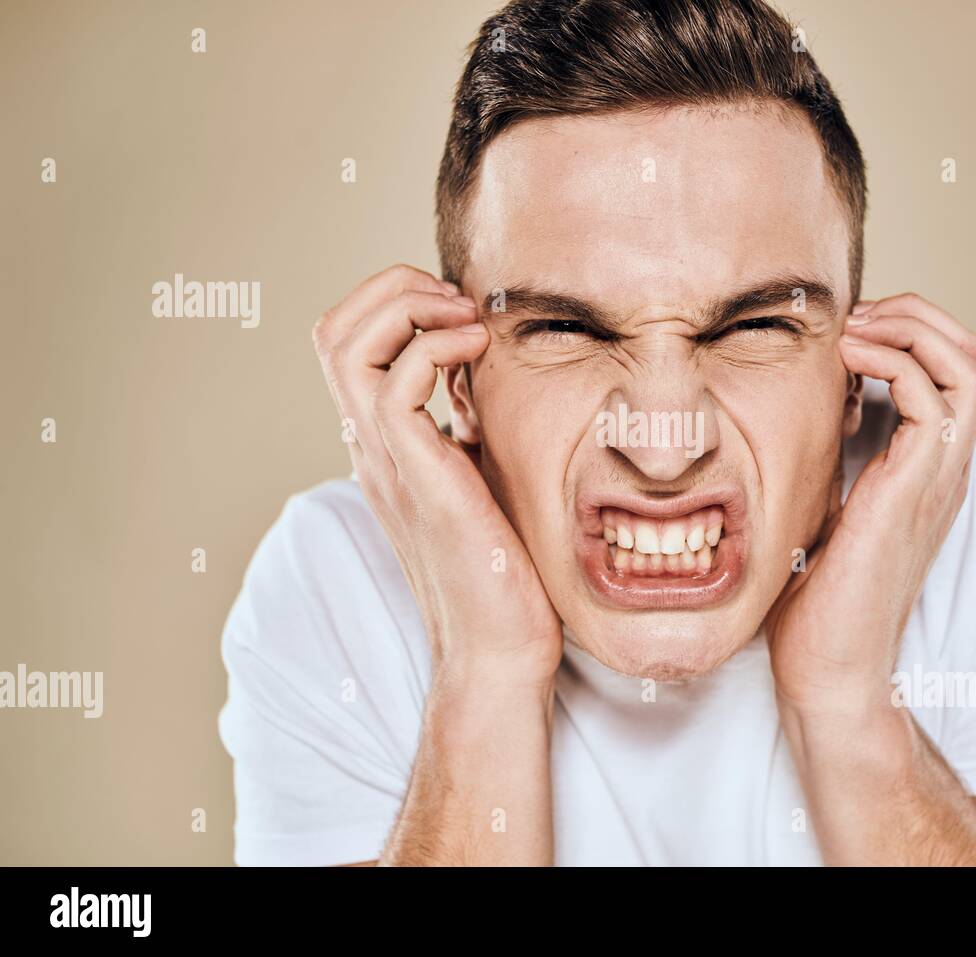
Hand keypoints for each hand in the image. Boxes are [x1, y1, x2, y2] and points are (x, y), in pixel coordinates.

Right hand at [312, 265, 562, 691]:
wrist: (498, 646)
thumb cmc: (503, 567)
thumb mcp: (482, 474)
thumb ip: (467, 421)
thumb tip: (483, 371)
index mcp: (381, 442)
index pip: (344, 341)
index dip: (392, 301)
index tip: (458, 312)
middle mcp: (370, 445)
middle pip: (330, 328)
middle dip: (394, 287)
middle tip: (457, 305)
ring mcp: (385, 460)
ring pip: (346, 344)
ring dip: (410, 307)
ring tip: (466, 325)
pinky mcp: (416, 477)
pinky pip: (397, 383)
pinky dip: (437, 348)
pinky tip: (479, 361)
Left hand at [766, 293, 975, 719]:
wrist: (830, 666)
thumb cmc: (815, 599)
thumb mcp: (822, 506)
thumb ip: (830, 458)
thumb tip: (807, 410)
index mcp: (926, 469)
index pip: (953, 371)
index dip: (908, 331)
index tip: (847, 333)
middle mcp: (944, 466)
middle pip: (975, 354)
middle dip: (917, 314)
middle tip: (857, 319)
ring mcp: (937, 476)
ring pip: (969, 363)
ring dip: (910, 327)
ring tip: (853, 332)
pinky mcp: (915, 487)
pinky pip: (932, 396)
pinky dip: (892, 360)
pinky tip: (845, 367)